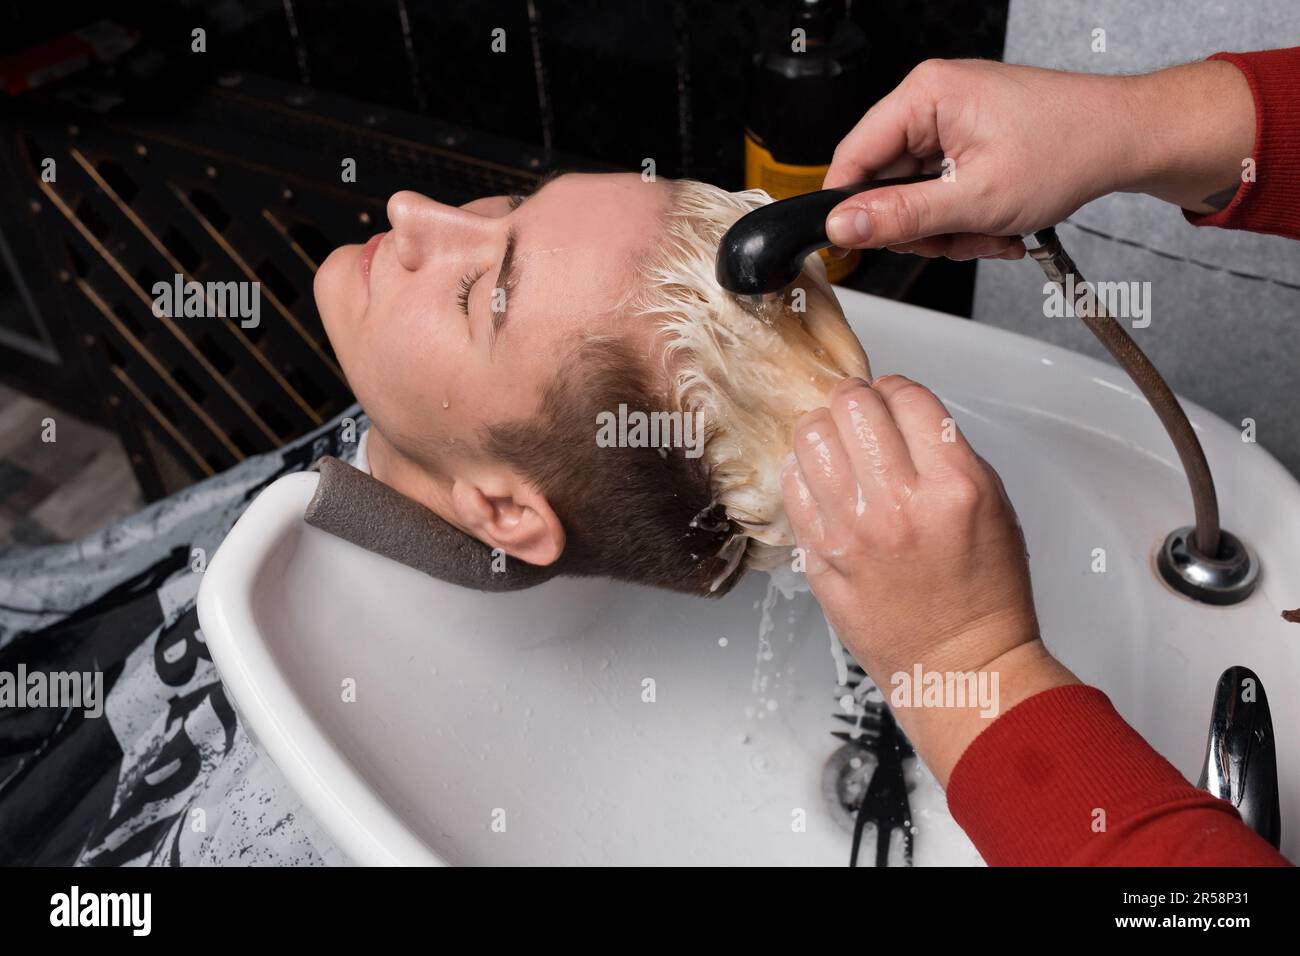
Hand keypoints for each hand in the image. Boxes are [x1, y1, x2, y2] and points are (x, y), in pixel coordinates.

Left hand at [781, 375, 1076, 782]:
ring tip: (838, 446)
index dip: (897, 390)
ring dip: (824, 431)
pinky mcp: (818, 556)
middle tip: (860, 413)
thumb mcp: (994, 506)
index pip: (908, 397)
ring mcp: (851, 531)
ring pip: (812, 437)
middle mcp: (898, 503)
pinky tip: (822, 481)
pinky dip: (804, 471)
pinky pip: (792, 484)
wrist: (958, 667)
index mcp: (954, 486)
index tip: (894, 400)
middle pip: (852, 406)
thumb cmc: (984, 593)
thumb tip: (899, 414)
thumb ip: (947, 454)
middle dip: (855, 400)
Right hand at [823, 58, 1254, 259]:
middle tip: (955, 239)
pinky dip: (965, 218)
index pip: (852, 157)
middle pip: (884, 183)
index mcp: (924, 95)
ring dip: (949, 228)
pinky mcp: (968, 140)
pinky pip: (942, 191)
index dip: (849, 209)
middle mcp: (932, 100)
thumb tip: (842, 227)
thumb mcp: (974, 199)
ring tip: (989, 231)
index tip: (855, 245)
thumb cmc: (1070, 149)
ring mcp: (951, 121)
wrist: (1127, 139)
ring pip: (915, 196)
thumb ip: (900, 217)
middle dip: (920, 225)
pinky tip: (996, 223)